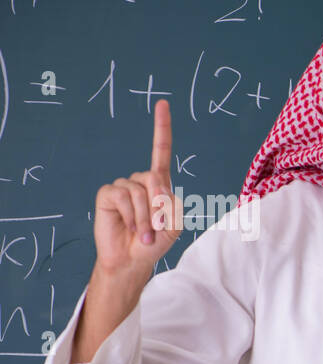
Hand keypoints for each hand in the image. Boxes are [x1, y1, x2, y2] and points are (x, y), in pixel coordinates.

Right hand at [91, 98, 182, 282]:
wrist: (133, 260)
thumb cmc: (155, 241)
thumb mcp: (174, 224)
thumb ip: (171, 203)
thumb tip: (153, 188)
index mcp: (159, 183)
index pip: (160, 151)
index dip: (162, 128)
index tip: (163, 103)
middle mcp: (140, 181)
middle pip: (155, 178)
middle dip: (159, 205)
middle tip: (157, 227)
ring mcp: (122, 187)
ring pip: (139, 191)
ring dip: (146, 216)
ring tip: (144, 233)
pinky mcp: (107, 195)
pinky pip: (122, 197)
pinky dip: (132, 215)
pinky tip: (131, 228)